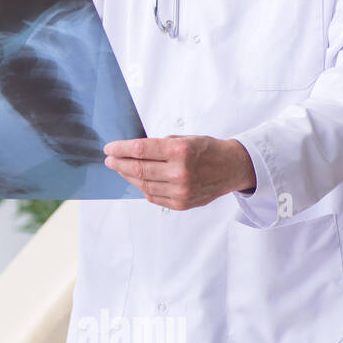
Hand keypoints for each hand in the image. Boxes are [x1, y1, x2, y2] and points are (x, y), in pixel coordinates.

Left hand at [103, 136, 254, 209]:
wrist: (232, 168)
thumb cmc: (208, 150)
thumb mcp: (185, 139)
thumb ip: (159, 145)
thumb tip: (132, 151)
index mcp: (180, 151)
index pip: (141, 150)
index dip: (121, 149)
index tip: (109, 148)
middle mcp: (180, 172)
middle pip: (138, 169)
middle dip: (119, 163)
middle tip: (110, 160)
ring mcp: (181, 191)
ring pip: (143, 184)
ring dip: (128, 176)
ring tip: (121, 169)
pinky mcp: (181, 203)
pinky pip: (153, 196)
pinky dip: (142, 187)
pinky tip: (137, 180)